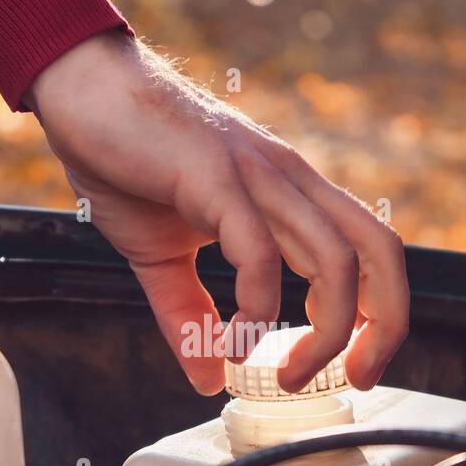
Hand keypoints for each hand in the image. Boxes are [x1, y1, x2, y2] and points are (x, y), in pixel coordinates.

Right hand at [24, 30, 408, 394]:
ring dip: (324, 332)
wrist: (81, 88)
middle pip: (379, 251)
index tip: (357, 367)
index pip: (371, 250)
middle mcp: (289, 180)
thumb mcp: (160, 255)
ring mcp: (257, 174)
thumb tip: (207, 376)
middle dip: (384, 325)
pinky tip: (232, 340)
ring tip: (284, 376)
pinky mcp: (215, 176)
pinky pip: (259, 252)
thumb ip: (188, 314)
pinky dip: (256, 309)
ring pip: (334, 258)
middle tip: (353, 377)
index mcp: (290, 193)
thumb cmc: (125, 159)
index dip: (383, 312)